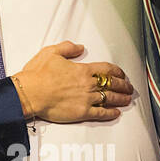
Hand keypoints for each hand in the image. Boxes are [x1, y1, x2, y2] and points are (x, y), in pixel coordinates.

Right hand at [13, 41, 133, 123]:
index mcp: (82, 69)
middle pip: (112, 84)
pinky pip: (101, 113)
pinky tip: (116, 113)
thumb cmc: (37, 74)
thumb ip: (68, 48)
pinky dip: (111, 113)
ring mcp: (86, 99)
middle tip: (129, 88)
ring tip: (127, 100)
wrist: (29, 93)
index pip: (106, 69)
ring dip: (121, 99)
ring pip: (110, 98)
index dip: (117, 71)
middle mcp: (87, 84)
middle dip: (124, 86)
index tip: (122, 74)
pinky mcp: (82, 112)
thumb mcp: (51, 52)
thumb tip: (79, 47)